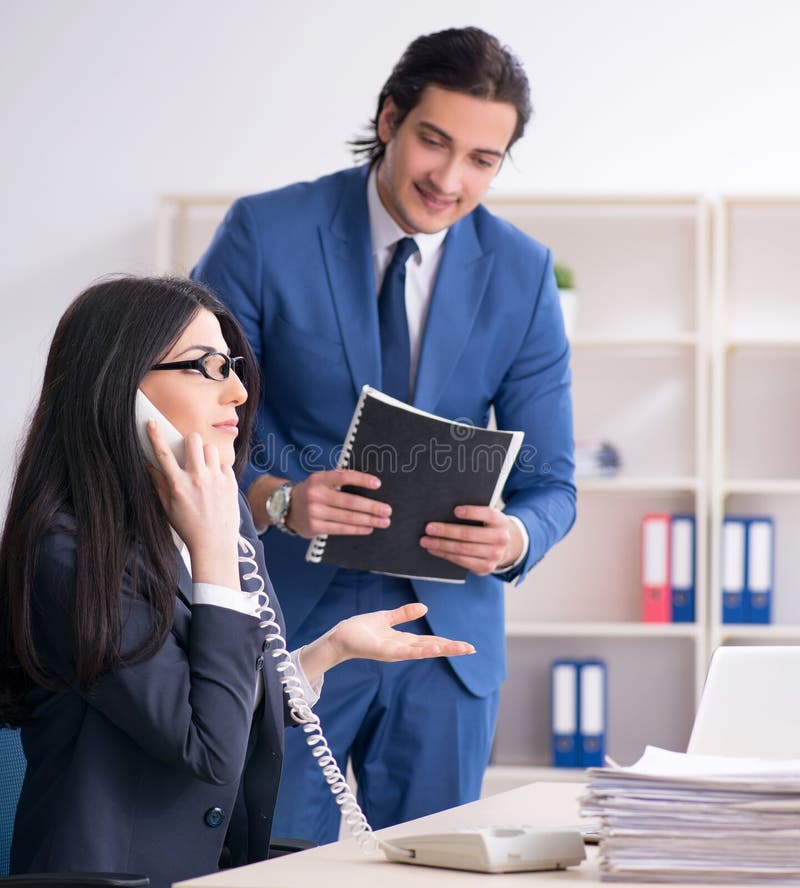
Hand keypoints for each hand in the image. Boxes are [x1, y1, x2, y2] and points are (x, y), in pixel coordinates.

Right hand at [145, 420, 239, 589]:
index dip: (156, 435)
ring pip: (211, 448)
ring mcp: (216, 479)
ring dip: (205, 454)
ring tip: (204, 468)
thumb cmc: (188, 526)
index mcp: (178, 485)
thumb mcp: (167, 507)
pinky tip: (215, 482)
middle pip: (194, 440)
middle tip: (189, 451)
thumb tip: (148, 464)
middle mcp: (198, 479)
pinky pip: (224, 463)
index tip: (151, 422)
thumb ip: (159, 484)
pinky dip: (218, 469)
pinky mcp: (231, 482)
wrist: (214, 544)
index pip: (163, 454)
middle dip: (190, 441)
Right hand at [285, 469, 391, 538]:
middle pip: (349, 502)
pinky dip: (357, 529)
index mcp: (320, 479)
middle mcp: (316, 495)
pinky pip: (340, 529)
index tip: (378, 483)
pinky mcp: (315, 527)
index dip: (361, 479)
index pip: (343, 476)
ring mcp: (314, 512)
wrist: (286, 507)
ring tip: (383, 521)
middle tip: (387, 510)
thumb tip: (370, 485)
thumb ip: (339, 481)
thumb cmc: (313, 492)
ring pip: (347, 518)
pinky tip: (368, 528)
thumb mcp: (321, 481)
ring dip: (368, 520)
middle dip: (371, 507)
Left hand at [298, 603, 474, 684]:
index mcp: (404, 640)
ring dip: (442, 649)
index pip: (431, 640)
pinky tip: (435, 648)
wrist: (341, 636)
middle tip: (472, 648)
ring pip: (424, 650)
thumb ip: (404, 614)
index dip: (448, 642)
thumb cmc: (361, 629)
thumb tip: (424, 607)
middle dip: (451, 648)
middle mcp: (403, 648)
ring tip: (460, 648)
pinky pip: (407, 651)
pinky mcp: (387, 652)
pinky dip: (422, 649)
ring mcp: (396, 651)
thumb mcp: (387, 618)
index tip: (466, 644)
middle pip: (432, 647)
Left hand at [419, 505, 523, 575]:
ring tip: (426, 541)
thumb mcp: (489, 517)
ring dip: (441, 545)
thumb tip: (446, 511)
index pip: (487, 514)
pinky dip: (446, 555)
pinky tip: (434, 550)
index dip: (472, 512)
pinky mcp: (486, 567)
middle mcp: (501, 539)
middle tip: (429, 528)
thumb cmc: (489, 526)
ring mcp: (494, 555)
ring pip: (462, 549)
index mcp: (501, 521)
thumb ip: (475, 513)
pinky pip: (462, 561)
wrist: (507, 546)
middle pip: (469, 534)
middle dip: (446, 531)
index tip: (455, 510)